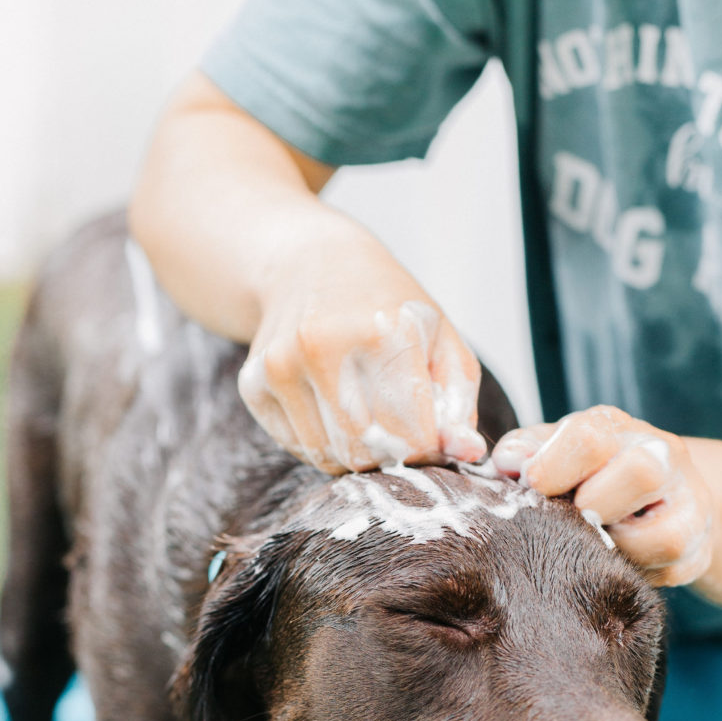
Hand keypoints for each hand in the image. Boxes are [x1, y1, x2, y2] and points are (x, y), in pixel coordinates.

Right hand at [238, 226, 484, 474]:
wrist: (309, 262)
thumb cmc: (388, 305)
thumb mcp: (441, 338)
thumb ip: (459, 402)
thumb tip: (468, 454)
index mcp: (382, 332)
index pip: (412, 435)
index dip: (428, 448)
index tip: (431, 435)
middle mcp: (323, 347)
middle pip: (366, 453)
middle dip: (390, 455)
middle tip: (399, 431)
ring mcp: (281, 365)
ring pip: (328, 457)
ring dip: (355, 453)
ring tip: (366, 415)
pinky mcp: (253, 384)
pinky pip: (298, 448)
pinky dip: (323, 443)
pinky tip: (332, 408)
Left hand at [492, 406, 713, 586]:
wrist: (657, 498)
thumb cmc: (587, 476)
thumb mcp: (552, 451)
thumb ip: (525, 451)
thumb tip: (506, 463)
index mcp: (617, 428)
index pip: (589, 437)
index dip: (550, 468)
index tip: (530, 487)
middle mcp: (664, 456)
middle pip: (643, 472)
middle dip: (594, 506)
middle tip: (575, 517)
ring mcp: (691, 504)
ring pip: (664, 536)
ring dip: (617, 547)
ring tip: (596, 541)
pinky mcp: (699, 550)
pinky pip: (668, 572)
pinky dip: (634, 572)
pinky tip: (617, 560)